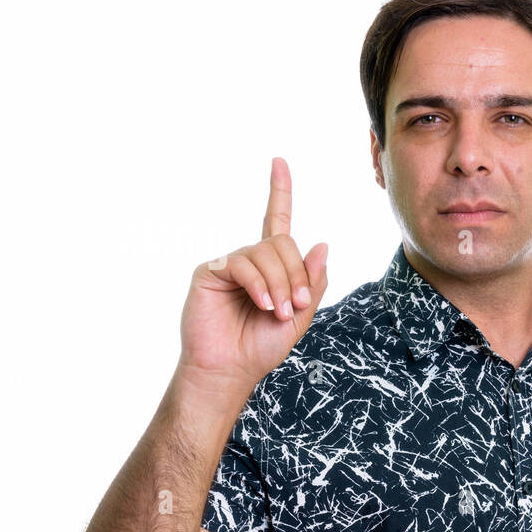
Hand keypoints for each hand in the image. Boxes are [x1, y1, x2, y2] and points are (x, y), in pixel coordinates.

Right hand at [177, 156, 328, 395]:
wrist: (230, 369)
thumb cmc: (261, 346)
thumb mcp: (300, 316)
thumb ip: (313, 282)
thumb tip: (321, 243)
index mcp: (272, 267)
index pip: (277, 222)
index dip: (279, 191)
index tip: (279, 162)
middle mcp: (250, 260)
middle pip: (284, 244)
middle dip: (297, 276)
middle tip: (295, 307)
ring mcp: (229, 264)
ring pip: (267, 253)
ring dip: (280, 284)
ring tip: (276, 312)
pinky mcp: (210, 271)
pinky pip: (242, 264)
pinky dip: (258, 284)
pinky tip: (261, 303)